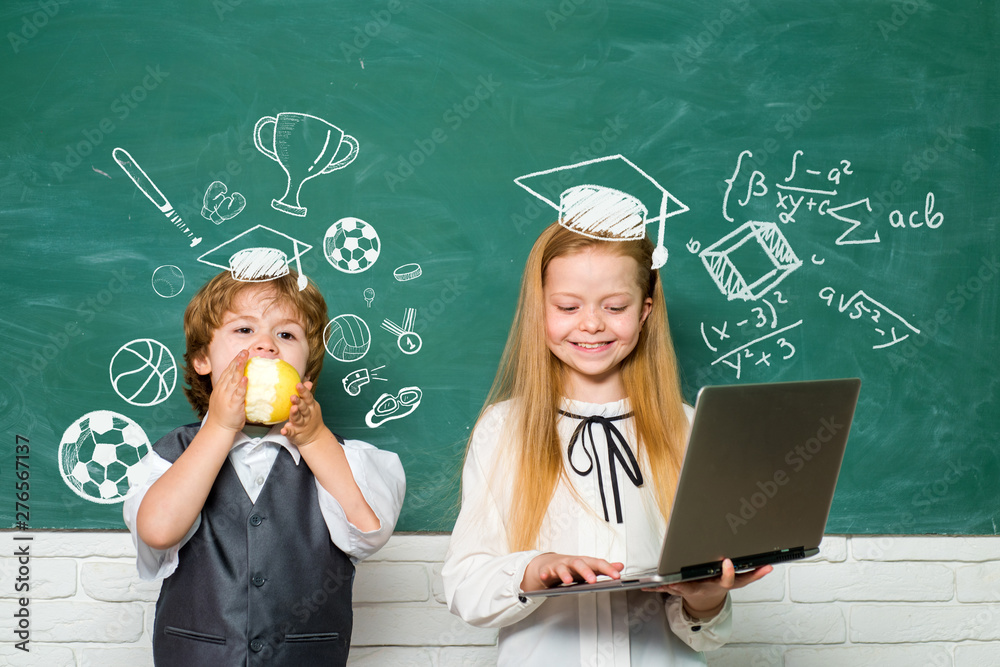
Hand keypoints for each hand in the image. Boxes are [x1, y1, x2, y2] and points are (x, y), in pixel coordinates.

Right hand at [204, 349, 247, 434]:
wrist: (219, 429)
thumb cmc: (225, 415)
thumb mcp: (226, 398)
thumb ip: (233, 389)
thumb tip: (244, 381)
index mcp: (221, 388)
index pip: (228, 371)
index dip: (235, 361)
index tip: (242, 353)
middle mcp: (223, 390)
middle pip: (230, 372)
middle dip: (237, 360)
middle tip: (245, 351)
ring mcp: (227, 397)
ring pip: (233, 380)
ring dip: (239, 368)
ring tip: (244, 358)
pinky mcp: (233, 405)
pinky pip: (238, 394)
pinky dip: (241, 386)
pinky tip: (245, 379)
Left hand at [281, 378, 325, 446]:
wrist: (315, 437)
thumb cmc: (309, 418)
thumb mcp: (311, 405)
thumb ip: (307, 395)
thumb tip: (307, 381)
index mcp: (311, 407)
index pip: (308, 398)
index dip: (303, 391)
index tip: (298, 385)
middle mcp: (307, 415)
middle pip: (303, 408)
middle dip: (299, 402)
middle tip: (293, 397)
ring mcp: (301, 425)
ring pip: (298, 419)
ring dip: (295, 414)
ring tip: (292, 409)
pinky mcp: (295, 433)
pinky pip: (291, 432)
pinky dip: (287, 431)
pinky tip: (283, 430)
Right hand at [521, 552, 624, 592]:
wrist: (549, 563)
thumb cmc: (572, 567)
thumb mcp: (589, 566)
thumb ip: (604, 568)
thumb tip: (620, 566)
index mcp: (585, 562)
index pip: (598, 563)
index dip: (608, 569)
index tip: (617, 576)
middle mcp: (572, 562)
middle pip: (580, 563)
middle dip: (586, 571)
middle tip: (593, 580)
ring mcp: (560, 565)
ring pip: (563, 568)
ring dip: (565, 574)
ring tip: (568, 580)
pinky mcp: (548, 570)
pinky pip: (546, 571)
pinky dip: (545, 574)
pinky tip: (544, 577)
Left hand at [644, 558, 771, 618]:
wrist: (709, 599)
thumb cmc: (721, 584)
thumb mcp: (740, 581)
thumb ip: (754, 573)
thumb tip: (770, 566)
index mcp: (721, 584)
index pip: (727, 579)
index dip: (728, 571)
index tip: (727, 561)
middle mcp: (706, 587)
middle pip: (697, 585)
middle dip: (686, 583)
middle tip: (678, 580)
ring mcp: (692, 590)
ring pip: (678, 588)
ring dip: (667, 586)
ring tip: (659, 583)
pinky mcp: (680, 589)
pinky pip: (667, 589)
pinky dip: (657, 588)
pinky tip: (647, 586)